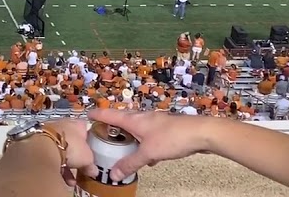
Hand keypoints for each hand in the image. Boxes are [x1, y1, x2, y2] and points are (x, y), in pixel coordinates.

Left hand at [46, 119, 97, 186]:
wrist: (44, 149)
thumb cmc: (71, 147)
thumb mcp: (87, 158)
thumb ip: (91, 164)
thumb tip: (94, 171)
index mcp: (75, 124)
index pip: (85, 128)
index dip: (89, 139)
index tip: (92, 149)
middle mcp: (61, 125)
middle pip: (72, 140)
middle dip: (76, 156)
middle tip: (82, 167)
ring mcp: (48, 133)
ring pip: (60, 150)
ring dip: (66, 166)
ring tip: (71, 180)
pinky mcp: (38, 143)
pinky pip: (50, 156)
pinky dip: (56, 167)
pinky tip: (61, 179)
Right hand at [85, 108, 208, 181]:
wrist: (202, 133)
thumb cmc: (172, 137)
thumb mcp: (148, 153)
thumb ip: (131, 163)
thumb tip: (114, 175)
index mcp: (133, 119)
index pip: (109, 114)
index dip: (96, 115)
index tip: (86, 117)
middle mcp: (142, 117)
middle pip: (121, 119)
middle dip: (112, 127)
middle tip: (102, 136)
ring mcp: (155, 122)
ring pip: (136, 128)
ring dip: (128, 136)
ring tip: (123, 148)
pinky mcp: (166, 129)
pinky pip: (148, 135)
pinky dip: (143, 143)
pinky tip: (148, 157)